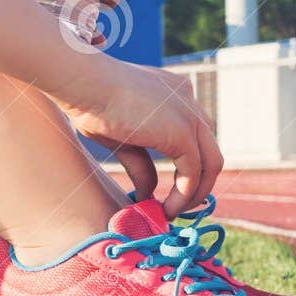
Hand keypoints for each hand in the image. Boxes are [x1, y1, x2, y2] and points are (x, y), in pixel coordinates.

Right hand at [52, 58, 220, 214]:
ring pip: (210, 162)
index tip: (177, 190)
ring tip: (174, 212)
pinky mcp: (182, 131)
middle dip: (200, 181)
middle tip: (181, 206)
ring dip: (196, 192)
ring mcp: (188, 114)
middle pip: (209, 148)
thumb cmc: (91, 102)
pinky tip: (167, 208)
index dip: (191, 165)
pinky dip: (184, 194)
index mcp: (174, 93)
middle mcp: (188, 99)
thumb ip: (141, 162)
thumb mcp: (123, 138)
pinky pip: (193, 172)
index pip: (195, 134)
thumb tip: (147, 193)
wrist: (84, 83)